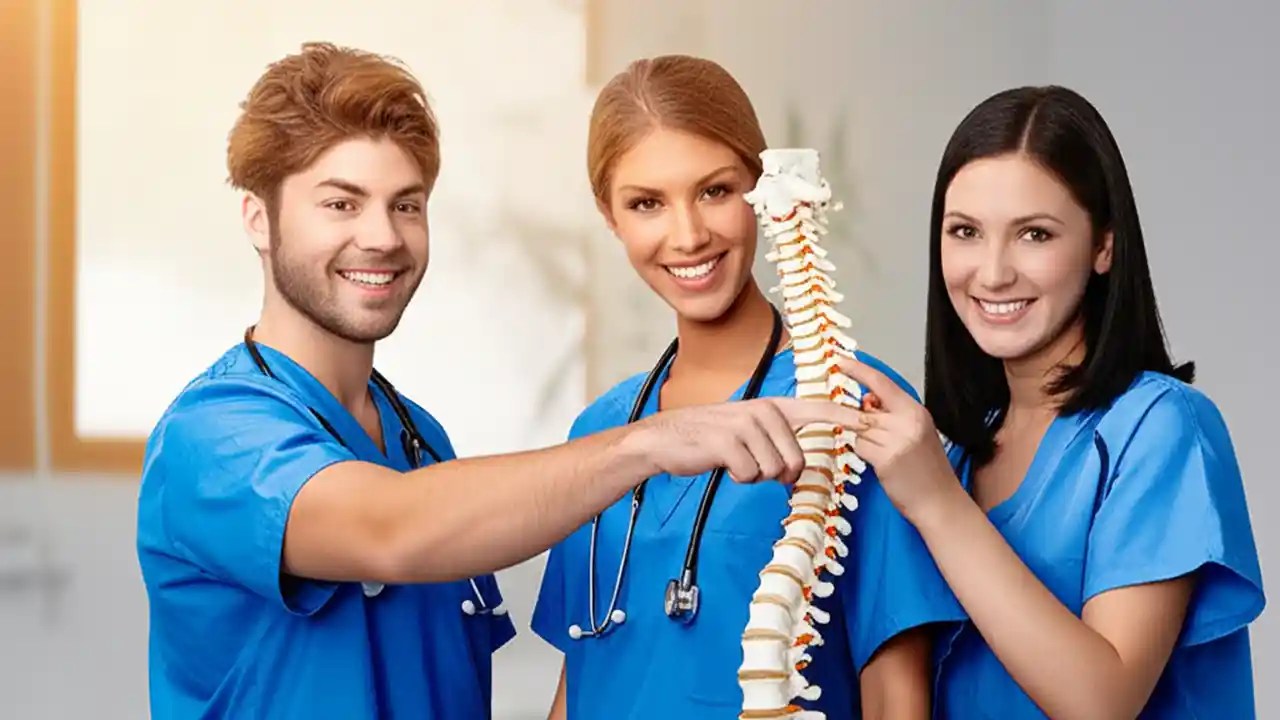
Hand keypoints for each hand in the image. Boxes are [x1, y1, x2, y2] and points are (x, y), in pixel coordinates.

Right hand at [630, 397, 865, 484]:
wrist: (665, 440)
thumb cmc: (707, 439)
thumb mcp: (746, 429)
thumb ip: (774, 438)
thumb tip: (798, 466)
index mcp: (772, 407)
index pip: (818, 410)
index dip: (845, 418)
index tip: (869, 422)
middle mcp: (763, 411)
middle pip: (796, 460)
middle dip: (779, 474)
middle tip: (754, 467)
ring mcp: (745, 425)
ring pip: (774, 470)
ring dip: (755, 476)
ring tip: (735, 461)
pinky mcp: (729, 442)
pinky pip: (750, 475)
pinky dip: (738, 478)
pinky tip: (723, 464)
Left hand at [837, 357, 961, 524]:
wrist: (940, 501)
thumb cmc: (926, 468)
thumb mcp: (914, 432)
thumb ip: (891, 415)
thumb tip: (865, 401)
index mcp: (915, 411)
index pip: (882, 383)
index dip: (859, 370)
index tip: (839, 361)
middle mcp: (907, 421)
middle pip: (865, 410)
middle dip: (858, 419)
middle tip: (870, 432)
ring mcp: (896, 440)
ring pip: (859, 429)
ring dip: (864, 441)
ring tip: (885, 455)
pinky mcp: (886, 459)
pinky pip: (860, 447)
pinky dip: (864, 454)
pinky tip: (881, 464)